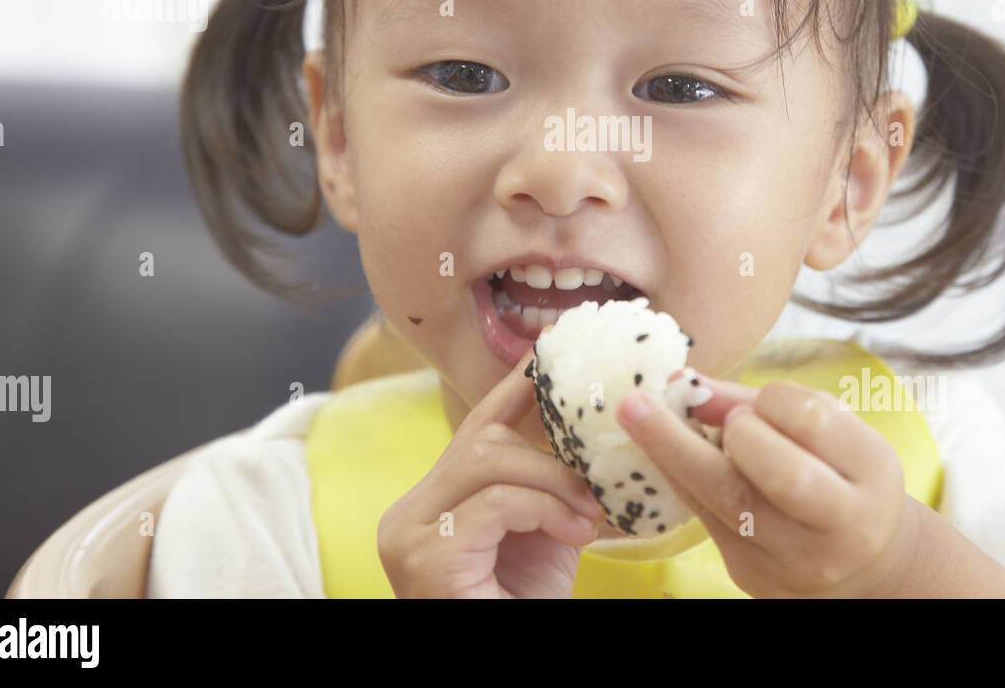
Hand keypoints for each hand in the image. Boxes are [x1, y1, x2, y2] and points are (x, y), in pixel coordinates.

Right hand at [376, 361, 606, 597]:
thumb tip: (592, 430)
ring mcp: (408, 531)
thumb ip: (550, 486)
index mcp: (436, 499)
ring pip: (487, 460)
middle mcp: (410, 510)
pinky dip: (545, 509)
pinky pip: (494, 502)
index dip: (518, 386)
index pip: (477, 424)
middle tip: (596, 485)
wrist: (497, 671)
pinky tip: (574, 536)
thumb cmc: (524, 610)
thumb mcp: (543, 536)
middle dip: (550, 453)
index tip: (552, 349)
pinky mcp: (423, 555)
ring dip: (553, 481)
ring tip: (589, 515)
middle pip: (481, 438)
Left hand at [616, 372, 919, 597]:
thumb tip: (684, 381)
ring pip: (725, 499)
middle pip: (779, 472)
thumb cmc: (839, 474)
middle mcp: (842, 525)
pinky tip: (653, 448)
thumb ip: (759, 401)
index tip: (758, 401)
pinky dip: (674, 475)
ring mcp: (795, 559)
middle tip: (704, 409)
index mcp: (871, 473)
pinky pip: (701, 517)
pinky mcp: (751, 574)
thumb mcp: (827, 428)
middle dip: (733, 430)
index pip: (813, 420)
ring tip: (636, 410)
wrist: (861, 561)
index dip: (772, 399)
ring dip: (672, 446)